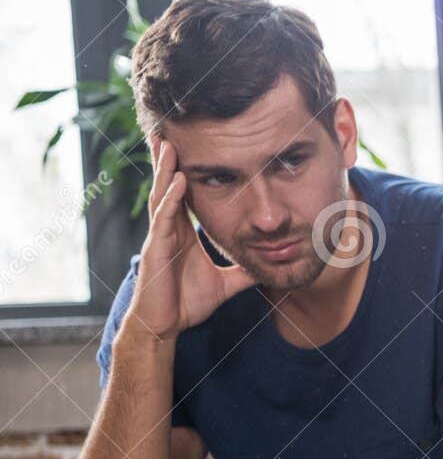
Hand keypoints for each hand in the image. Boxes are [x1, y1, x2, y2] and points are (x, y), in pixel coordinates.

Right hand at [124, 137, 256, 339]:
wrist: (166, 326)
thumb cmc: (187, 303)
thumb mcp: (226, 285)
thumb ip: (245, 274)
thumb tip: (271, 271)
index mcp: (182, 233)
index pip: (185, 196)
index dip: (186, 172)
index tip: (193, 148)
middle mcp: (169, 230)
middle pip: (170, 187)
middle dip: (170, 160)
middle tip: (172, 131)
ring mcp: (160, 238)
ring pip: (163, 196)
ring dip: (167, 169)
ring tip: (170, 144)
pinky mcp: (156, 250)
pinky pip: (164, 219)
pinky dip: (171, 198)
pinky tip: (178, 180)